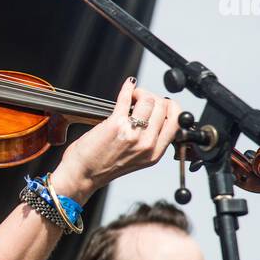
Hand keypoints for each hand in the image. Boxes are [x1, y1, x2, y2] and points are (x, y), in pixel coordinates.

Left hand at [52, 77, 180, 200]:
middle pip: (164, 107)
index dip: (169, 108)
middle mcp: (147, 144)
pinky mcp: (115, 124)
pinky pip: (127, 97)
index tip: (160, 105)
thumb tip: (156, 116)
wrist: (83, 174)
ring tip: (133, 97)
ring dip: (141, 93)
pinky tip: (128, 85)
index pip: (176, 122)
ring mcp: (132, 134)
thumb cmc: (104, 166)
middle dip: (154, 97)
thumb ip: (149, 141)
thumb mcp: (138, 159)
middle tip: (141, 100)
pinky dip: (128, 87)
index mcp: (155, 153)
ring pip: (149, 100)